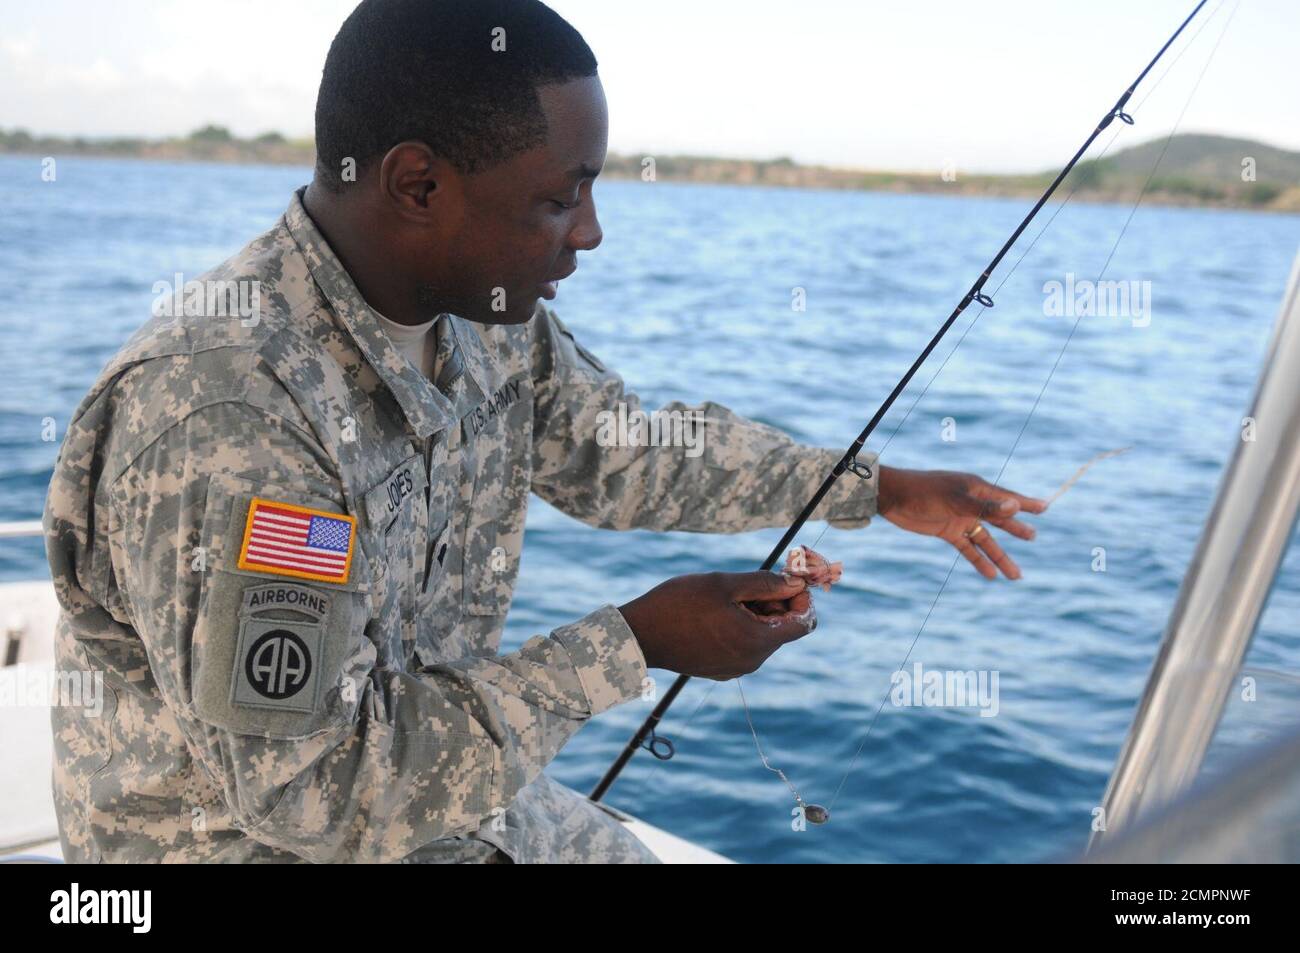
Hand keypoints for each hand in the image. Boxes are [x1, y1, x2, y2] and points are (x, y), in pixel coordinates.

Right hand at [619, 572, 815, 679]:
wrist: (638, 636)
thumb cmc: (678, 605)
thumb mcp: (724, 584)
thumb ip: (766, 583)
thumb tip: (798, 582)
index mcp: (757, 640)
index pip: (804, 622)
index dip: (800, 596)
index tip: (783, 577)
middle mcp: (752, 660)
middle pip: (783, 628)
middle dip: (774, 602)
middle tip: (746, 582)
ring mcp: (736, 668)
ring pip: (762, 636)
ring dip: (755, 613)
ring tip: (724, 598)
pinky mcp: (721, 669)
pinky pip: (744, 645)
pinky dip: (740, 627)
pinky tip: (713, 614)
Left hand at [876, 466, 1047, 579]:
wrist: (893, 498)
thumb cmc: (924, 492)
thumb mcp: (955, 500)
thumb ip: (984, 507)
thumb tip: (1014, 507)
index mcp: (976, 489)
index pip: (1007, 498)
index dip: (1026, 504)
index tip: (1045, 508)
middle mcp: (972, 503)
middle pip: (999, 520)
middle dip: (1016, 529)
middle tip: (1033, 537)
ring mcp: (960, 518)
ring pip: (985, 540)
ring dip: (1000, 556)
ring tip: (1016, 575)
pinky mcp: (947, 531)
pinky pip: (967, 548)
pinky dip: (978, 561)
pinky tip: (990, 575)